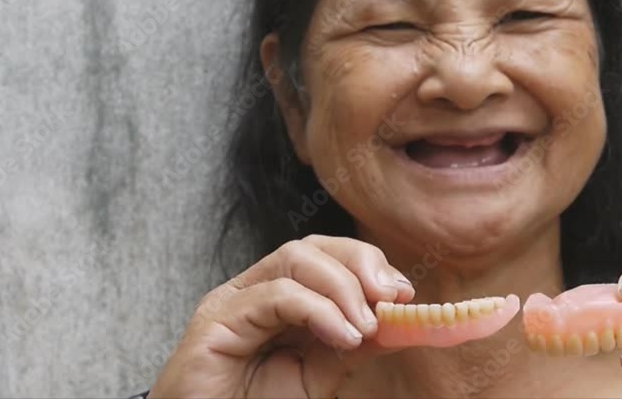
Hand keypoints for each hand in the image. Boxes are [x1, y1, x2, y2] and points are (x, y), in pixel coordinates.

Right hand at [147, 235, 414, 397]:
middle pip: (312, 246)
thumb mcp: (320, 375)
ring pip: (295, 258)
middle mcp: (255, 289)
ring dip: (343, 288)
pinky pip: (276, 295)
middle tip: (392, 300)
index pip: (328, 255)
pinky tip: (342, 336)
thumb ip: (353, 344)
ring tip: (365, 328)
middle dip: (360, 264)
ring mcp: (233, 300)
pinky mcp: (217, 319)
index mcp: (281, 296)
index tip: (404, 294)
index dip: (369, 264)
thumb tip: (401, 320)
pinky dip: (318, 310)